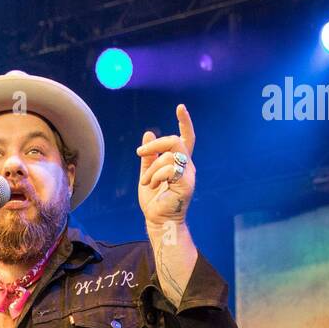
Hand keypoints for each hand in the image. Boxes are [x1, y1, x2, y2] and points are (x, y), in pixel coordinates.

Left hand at [137, 104, 195, 228]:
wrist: (158, 220)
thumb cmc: (154, 200)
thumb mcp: (148, 173)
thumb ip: (149, 156)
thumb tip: (148, 134)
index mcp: (179, 163)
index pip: (186, 138)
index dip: (185, 122)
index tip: (180, 107)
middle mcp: (187, 166)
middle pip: (175, 141)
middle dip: (156, 144)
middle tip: (140, 153)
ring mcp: (188, 175)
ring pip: (168, 156)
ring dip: (151, 168)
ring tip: (147, 182)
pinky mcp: (186, 184)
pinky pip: (168, 168)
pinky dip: (156, 175)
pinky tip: (153, 185)